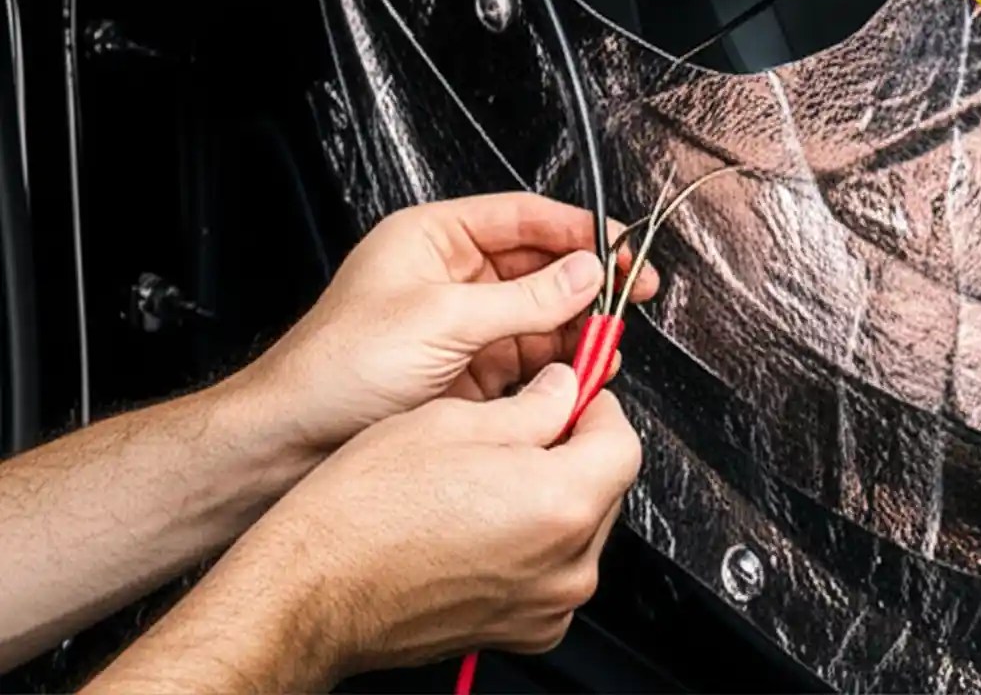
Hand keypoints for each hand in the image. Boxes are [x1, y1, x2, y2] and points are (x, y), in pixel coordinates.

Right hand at [198, 363, 641, 684]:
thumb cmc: (367, 511)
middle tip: (526, 429)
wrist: (317, 591)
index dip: (597, 407)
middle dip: (575, 452)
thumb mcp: (453, 423)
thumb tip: (566, 389)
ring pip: (581, 530)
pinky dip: (535, 544)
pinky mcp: (525, 630)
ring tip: (491, 479)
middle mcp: (568, 564)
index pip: (623, 441)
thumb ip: (533, 405)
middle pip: (606, 487)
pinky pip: (554, 572)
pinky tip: (483, 523)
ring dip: (555, 498)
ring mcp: (549, 605)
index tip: (575, 394)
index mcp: (562, 503)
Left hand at [237, 192, 657, 451]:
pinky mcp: (471, 374)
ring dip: (579, 328)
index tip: (624, 246)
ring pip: (542, 317)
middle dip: (588, 282)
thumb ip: (524, 299)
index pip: (522, 219)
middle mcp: (452, 278)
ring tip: (609, 343)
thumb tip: (586, 273)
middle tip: (634, 295)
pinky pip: (531, 360)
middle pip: (539, 267)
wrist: (295, 440)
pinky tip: (583, 372)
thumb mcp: (441, 320)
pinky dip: (561, 366)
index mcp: (434, 240)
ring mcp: (464, 327)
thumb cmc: (338, 367)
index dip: (578, 230)